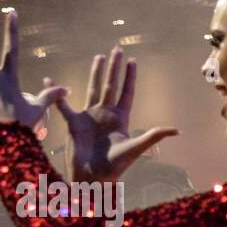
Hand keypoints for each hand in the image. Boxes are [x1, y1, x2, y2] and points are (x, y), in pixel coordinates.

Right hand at [55, 48, 178, 183]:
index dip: (130, 77)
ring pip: (93, 89)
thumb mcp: (135, 149)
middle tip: (117, 48)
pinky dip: (55, 93)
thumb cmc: (115, 166)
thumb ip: (153, 136)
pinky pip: (63, 105)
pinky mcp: (73, 123)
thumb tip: (176, 130)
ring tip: (99, 56)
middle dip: (114, 68)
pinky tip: (49, 81)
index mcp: (120, 118)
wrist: (93, 178)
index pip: (127, 92)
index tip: (133, 61)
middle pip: (111, 85)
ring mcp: (89, 117)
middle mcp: (105, 114)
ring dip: (96, 73)